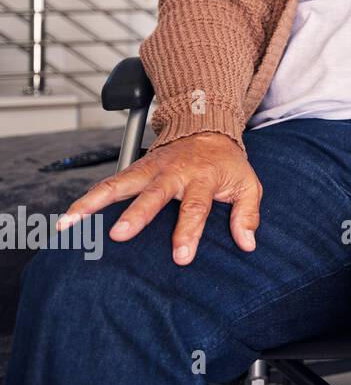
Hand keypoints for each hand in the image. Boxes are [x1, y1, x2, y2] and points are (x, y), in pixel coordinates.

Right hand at [55, 131, 261, 265]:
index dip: (188, 232)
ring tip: (71, 223)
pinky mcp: (134, 169)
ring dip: (94, 202)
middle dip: (137, 215)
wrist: (207, 128)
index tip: (181, 257)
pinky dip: (86, 199)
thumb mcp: (248, 184)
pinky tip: (68, 218)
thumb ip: (247, 213)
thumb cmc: (226, 164)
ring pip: (119, 184)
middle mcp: (173, 172)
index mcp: (203, 177)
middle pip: (153, 194)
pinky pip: (108, 183)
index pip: (195, 207)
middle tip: (120, 235)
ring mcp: (150, 169)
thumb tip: (247, 243)